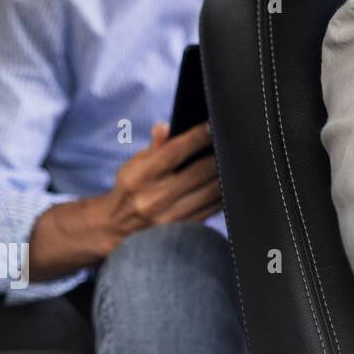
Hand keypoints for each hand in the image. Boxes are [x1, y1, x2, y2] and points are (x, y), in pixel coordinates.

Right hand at [92, 120, 222, 252]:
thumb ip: (154, 147)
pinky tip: (228, 180)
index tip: (212, 125)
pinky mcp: (186, 227)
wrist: (121, 227)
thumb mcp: (134, 165)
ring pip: (212, 190)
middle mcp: (155, 198)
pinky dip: (224, 192)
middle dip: (218, 154)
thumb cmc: (132, 188)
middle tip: (229, 141)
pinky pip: (215, 207)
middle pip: (200, 171)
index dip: (197, 136)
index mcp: (140, 177)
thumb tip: (164, 127)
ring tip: (232, 159)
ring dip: (225, 173)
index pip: (174, 152)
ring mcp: (172, 216)